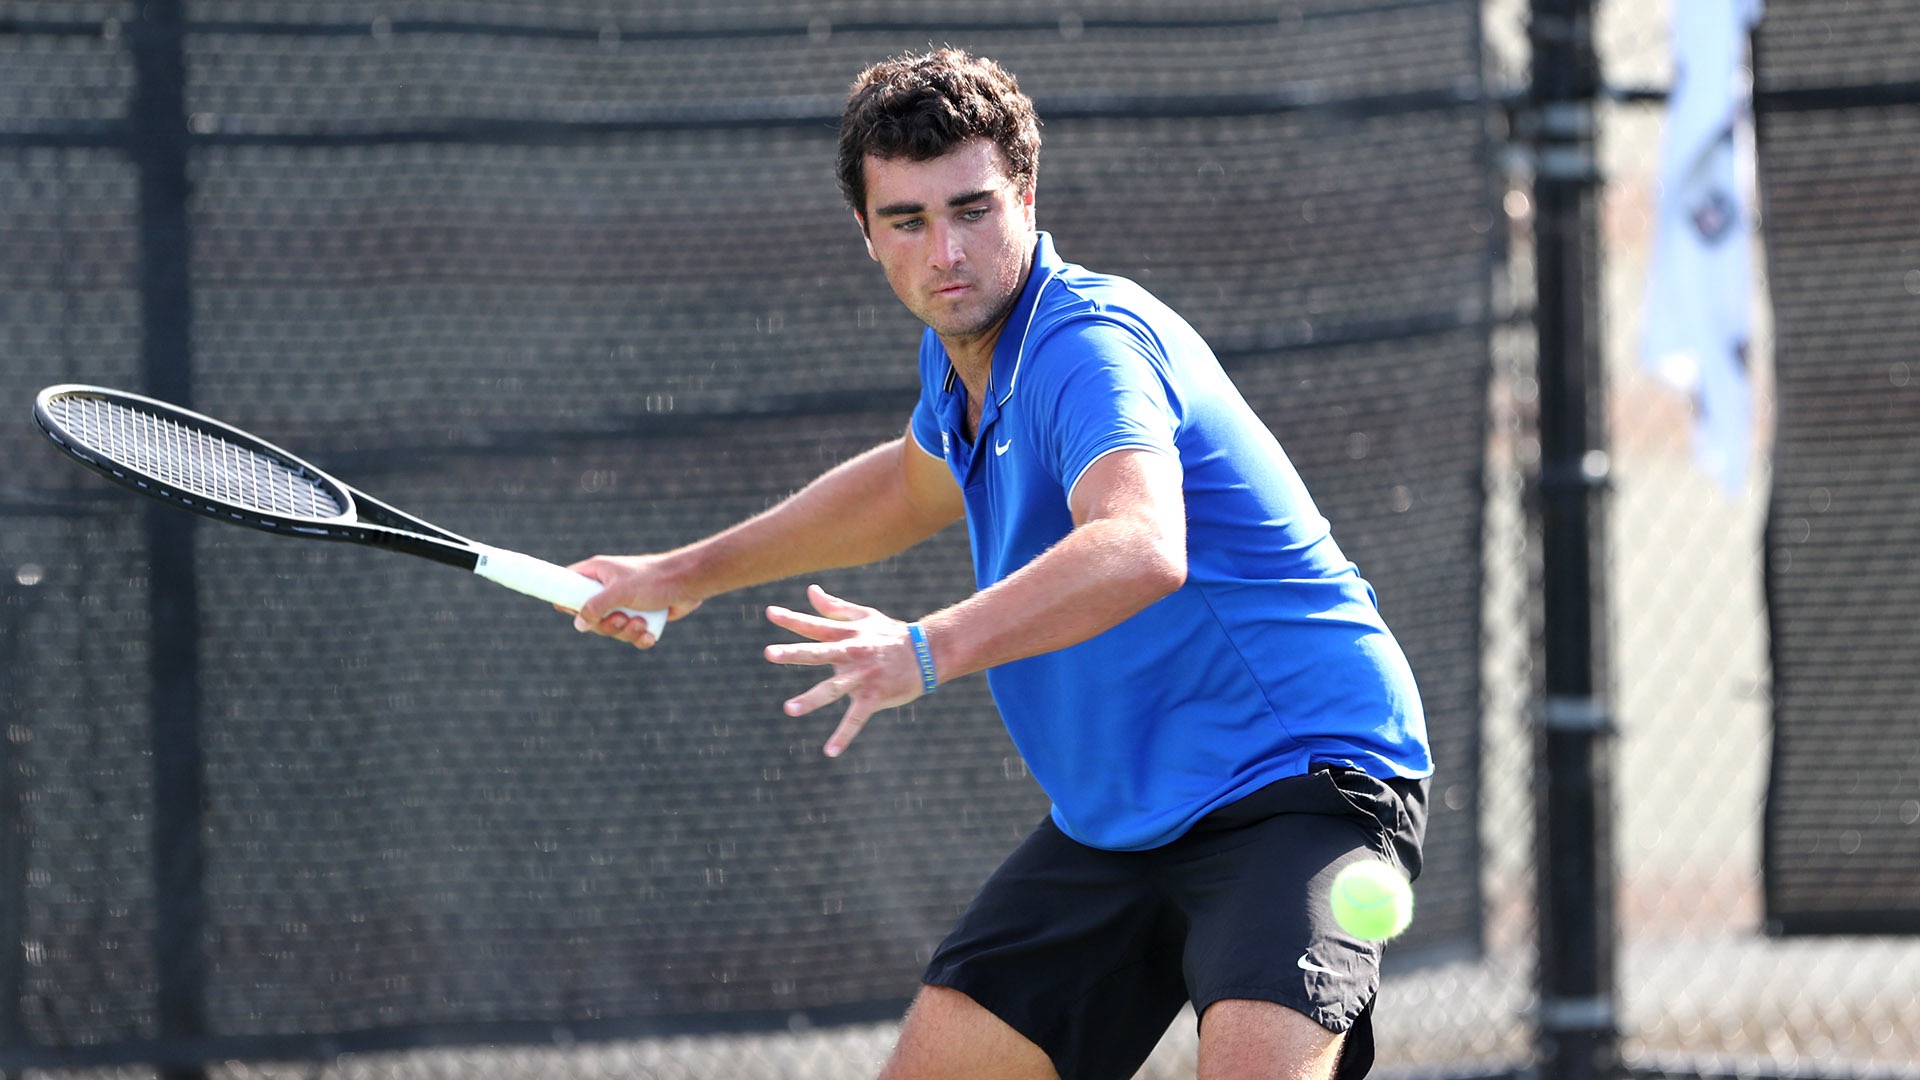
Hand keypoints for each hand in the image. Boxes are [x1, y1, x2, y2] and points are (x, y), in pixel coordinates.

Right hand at [565, 553, 702, 648]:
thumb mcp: (620, 591)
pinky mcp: (639, 616)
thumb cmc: (654, 579)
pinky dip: (639, 638)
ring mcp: (623, 603)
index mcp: (597, 574)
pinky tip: (649, 633)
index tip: (578, 612)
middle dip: (607, 625)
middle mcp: (607, 589)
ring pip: (611, 629)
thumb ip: (596, 605)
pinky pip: (630, 636)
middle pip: (590, 618)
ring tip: (641, 623)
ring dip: (626, 632)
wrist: (689, 583)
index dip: (567, 601)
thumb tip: (579, 624)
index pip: (568, 585)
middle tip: (622, 618)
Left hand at [764, 584, 925, 756]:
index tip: (770, 613)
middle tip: (770, 652)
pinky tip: (830, 751)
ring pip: (833, 688)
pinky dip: (844, 735)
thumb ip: (834, 607)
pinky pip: (856, 718)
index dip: (792, 619)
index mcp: (846, 635)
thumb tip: (810, 590)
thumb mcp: (864, 616)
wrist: (928, 652)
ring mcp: (862, 676)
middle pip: (818, 652)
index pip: (814, 625)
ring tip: (789, 709)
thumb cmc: (891, 634)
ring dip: (811, 699)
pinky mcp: (875, 696)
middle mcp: (851, 653)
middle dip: (794, 653)